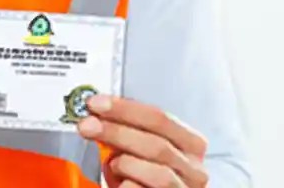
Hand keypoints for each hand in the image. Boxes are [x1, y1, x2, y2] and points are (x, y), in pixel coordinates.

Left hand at [77, 96, 208, 187]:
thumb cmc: (145, 178)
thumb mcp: (139, 149)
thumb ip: (127, 132)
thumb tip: (96, 115)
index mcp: (191, 144)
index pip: (160, 118)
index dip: (125, 109)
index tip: (96, 104)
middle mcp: (195, 169)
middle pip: (157, 144)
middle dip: (117, 132)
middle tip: (87, 126)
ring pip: (159, 174)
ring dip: (126, 165)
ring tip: (111, 166)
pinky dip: (127, 186)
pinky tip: (118, 184)